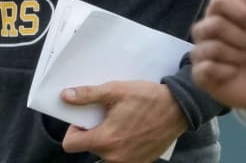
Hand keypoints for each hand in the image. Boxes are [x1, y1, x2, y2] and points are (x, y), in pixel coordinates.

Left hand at [59, 80, 186, 162]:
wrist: (179, 108)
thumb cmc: (148, 98)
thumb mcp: (116, 90)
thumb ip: (89, 95)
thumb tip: (66, 96)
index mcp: (105, 140)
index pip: (70, 145)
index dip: (73, 131)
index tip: (84, 120)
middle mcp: (114, 157)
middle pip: (90, 148)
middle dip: (94, 132)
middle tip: (108, 116)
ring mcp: (129, 162)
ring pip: (106, 154)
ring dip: (108, 140)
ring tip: (121, 123)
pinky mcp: (141, 162)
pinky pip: (122, 157)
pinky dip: (123, 146)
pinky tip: (133, 131)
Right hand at [189, 0, 245, 117]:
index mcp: (221, 15)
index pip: (218, 0)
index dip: (238, 11)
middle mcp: (206, 31)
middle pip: (214, 25)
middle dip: (239, 37)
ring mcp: (201, 53)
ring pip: (210, 47)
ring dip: (235, 55)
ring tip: (242, 60)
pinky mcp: (199, 75)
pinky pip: (206, 68)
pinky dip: (226, 71)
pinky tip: (233, 73)